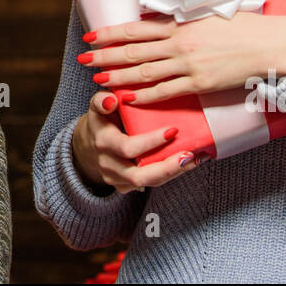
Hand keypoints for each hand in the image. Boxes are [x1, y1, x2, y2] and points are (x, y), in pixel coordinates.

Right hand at [72, 91, 204, 193]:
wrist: (89, 144)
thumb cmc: (102, 120)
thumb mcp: (97, 106)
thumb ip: (102, 100)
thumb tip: (111, 99)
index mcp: (103, 142)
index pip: (128, 147)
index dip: (150, 142)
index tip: (173, 130)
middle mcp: (108, 164)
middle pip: (138, 175)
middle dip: (166, 167)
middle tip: (189, 154)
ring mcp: (116, 178)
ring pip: (148, 182)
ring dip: (173, 172)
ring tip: (195, 159)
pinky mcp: (124, 186)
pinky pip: (150, 183)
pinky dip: (170, 174)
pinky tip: (188, 163)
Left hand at [77, 12, 285, 105]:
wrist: (269, 44)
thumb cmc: (243, 26)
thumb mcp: (208, 14)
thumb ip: (183, 20)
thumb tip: (162, 20)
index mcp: (180, 23)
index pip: (136, 28)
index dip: (110, 33)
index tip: (90, 36)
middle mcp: (179, 43)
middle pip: (133, 50)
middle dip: (104, 56)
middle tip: (82, 60)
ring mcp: (188, 64)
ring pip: (144, 72)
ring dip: (118, 77)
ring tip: (97, 81)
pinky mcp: (200, 83)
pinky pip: (166, 91)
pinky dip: (145, 95)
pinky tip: (128, 98)